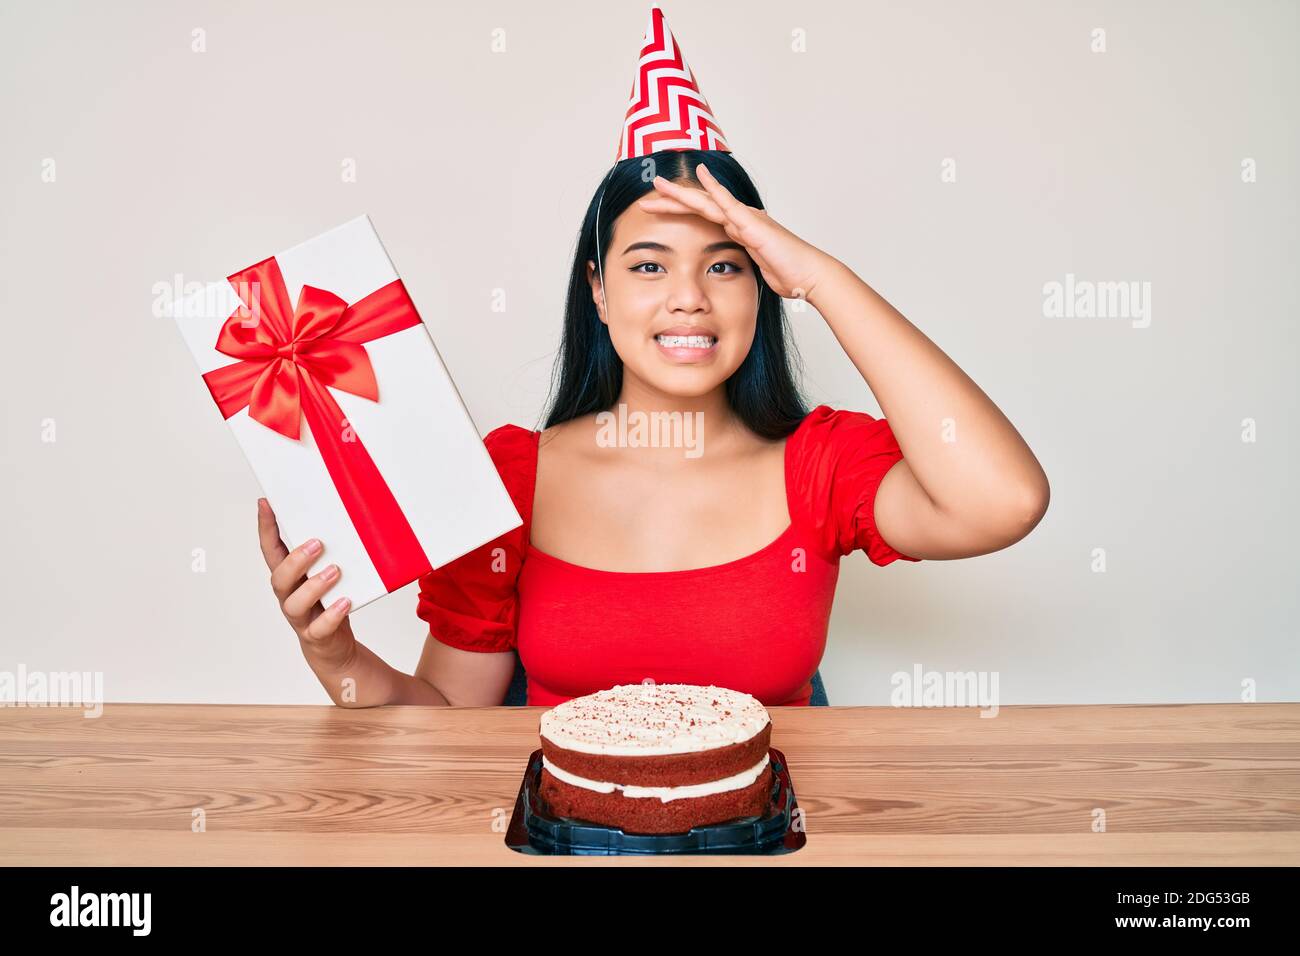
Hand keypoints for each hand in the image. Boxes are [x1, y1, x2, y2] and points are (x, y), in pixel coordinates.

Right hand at [257, 497, 356, 669]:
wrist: (334, 647)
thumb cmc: (330, 603)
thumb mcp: (327, 575)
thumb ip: (331, 554)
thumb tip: (349, 517)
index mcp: (290, 577)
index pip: (271, 550)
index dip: (266, 528)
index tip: (265, 503)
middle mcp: (290, 596)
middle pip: (279, 579)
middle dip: (295, 560)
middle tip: (317, 544)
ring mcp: (301, 618)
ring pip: (295, 604)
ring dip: (313, 586)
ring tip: (335, 571)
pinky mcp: (317, 635)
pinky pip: (320, 628)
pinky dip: (332, 615)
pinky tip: (345, 602)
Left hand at [636, 163, 837, 301]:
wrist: (808, 275)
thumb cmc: (789, 275)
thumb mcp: (756, 270)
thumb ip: (743, 262)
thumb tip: (731, 267)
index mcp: (739, 230)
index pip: (702, 218)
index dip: (679, 214)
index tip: (657, 213)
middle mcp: (740, 218)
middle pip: (698, 206)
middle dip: (671, 201)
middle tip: (646, 197)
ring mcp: (745, 217)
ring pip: (706, 200)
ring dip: (681, 193)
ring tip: (659, 184)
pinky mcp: (751, 221)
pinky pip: (728, 201)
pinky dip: (713, 187)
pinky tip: (700, 174)